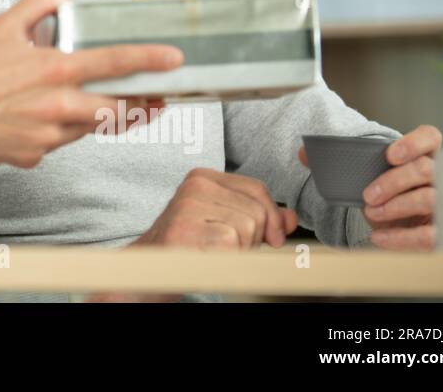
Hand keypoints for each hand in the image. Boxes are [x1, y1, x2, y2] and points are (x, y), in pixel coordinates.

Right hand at [0, 0, 181, 167]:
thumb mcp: (1, 26)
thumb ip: (36, 7)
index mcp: (54, 69)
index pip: (115, 63)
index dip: (150, 60)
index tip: (174, 59)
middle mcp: (57, 105)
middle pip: (118, 108)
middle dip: (144, 103)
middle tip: (158, 97)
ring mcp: (47, 135)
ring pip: (92, 128)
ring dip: (108, 117)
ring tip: (122, 107)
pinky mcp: (33, 156)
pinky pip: (59, 142)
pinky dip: (62, 130)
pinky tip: (52, 119)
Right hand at [134, 167, 298, 248]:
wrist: (150, 265)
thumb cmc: (188, 244)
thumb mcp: (226, 222)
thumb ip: (259, 217)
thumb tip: (291, 218)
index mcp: (203, 177)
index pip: (256, 189)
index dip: (272, 217)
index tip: (272, 238)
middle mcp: (195, 186)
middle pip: (256, 211)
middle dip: (253, 238)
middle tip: (230, 248)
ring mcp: (188, 207)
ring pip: (247, 228)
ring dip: (239, 250)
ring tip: (215, 252)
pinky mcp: (185, 230)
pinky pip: (231, 243)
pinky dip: (227, 258)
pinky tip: (208, 257)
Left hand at [297, 125, 439, 249]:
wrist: (397, 225)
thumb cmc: (384, 192)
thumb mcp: (364, 174)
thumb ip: (335, 161)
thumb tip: (303, 153)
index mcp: (423, 155)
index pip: (430, 137)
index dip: (413, 143)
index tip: (389, 155)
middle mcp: (440, 177)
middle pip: (426, 169)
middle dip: (394, 181)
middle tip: (367, 195)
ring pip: (431, 199)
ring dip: (397, 206)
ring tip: (371, 213)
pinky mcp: (442, 231)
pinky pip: (430, 235)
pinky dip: (402, 238)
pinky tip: (379, 238)